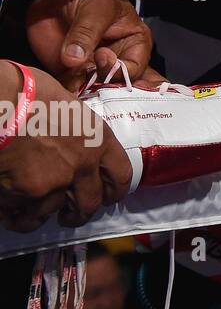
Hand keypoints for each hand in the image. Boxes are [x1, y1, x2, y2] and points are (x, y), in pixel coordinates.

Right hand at [0, 62, 132, 231]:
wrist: (2, 103)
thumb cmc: (31, 93)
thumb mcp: (69, 106)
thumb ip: (77, 131)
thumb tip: (72, 140)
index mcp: (99, 139)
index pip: (121, 176)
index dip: (114, 191)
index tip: (106, 197)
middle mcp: (84, 164)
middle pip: (90, 203)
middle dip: (79, 214)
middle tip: (69, 216)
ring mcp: (57, 181)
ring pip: (52, 212)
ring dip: (41, 212)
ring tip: (28, 210)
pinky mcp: (29, 193)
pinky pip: (23, 214)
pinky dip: (16, 216)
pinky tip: (11, 211)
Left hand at [24, 0, 153, 93]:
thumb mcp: (95, 8)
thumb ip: (87, 32)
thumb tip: (74, 58)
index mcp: (135, 43)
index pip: (134, 67)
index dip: (120, 69)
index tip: (101, 57)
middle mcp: (118, 59)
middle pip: (118, 85)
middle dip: (105, 89)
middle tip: (89, 82)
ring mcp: (94, 68)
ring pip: (96, 91)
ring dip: (85, 93)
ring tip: (74, 87)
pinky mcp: (73, 74)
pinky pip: (74, 90)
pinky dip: (68, 93)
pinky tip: (64, 92)